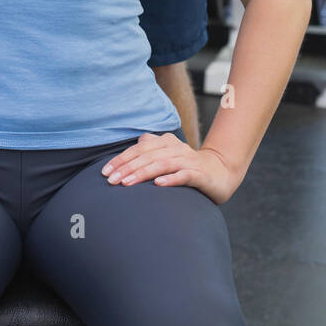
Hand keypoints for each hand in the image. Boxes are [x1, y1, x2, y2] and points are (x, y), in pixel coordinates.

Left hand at [101, 133, 242, 204]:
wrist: (221, 173)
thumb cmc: (188, 166)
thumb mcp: (168, 156)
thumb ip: (153, 148)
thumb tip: (138, 140)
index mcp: (166, 142)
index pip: (139, 148)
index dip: (121, 159)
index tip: (105, 172)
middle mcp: (176, 148)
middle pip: (147, 156)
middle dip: (127, 167)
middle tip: (111, 180)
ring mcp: (188, 160)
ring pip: (162, 164)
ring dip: (143, 173)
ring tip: (127, 183)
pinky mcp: (200, 174)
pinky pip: (183, 175)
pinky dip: (170, 179)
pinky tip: (158, 184)